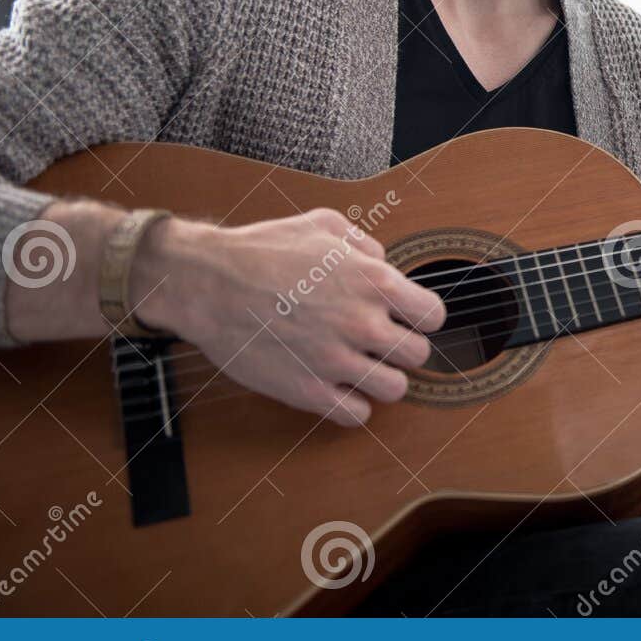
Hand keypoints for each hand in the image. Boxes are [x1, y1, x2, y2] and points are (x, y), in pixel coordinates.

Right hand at [132, 208, 446, 425]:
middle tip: (375, 343)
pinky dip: (353, 406)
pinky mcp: (307, 391)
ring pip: (395, 389)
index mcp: (375, 282)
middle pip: (418, 355)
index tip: (402, 318)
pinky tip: (337, 389)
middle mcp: (363, 323)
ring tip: (359, 368)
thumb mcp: (323, 224)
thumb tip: (384, 263)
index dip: (420, 317)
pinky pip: (357, 415)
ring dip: (381, 380)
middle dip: (400, 347)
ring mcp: (336, 360)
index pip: (434, 316)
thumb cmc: (263, 249)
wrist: (207, 282)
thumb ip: (365, 243)